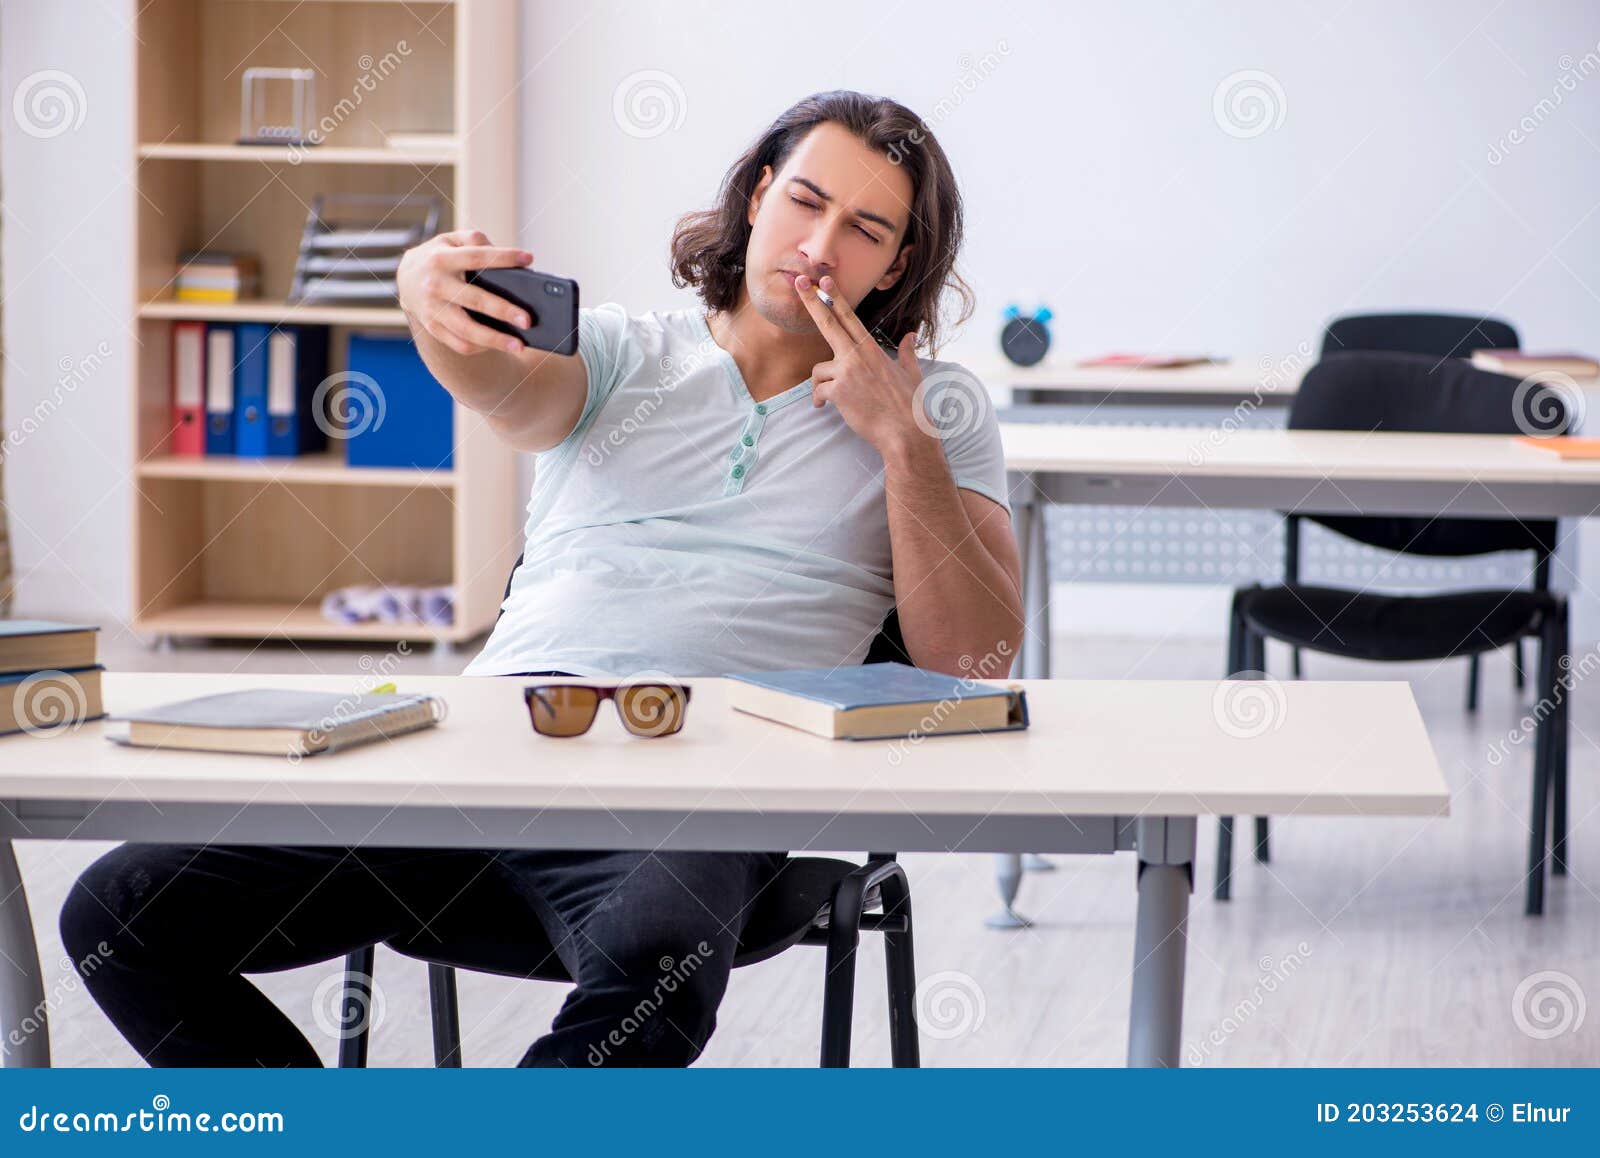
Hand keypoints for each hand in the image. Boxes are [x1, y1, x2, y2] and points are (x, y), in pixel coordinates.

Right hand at [397, 229, 533, 356]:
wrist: (407, 278)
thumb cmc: (440, 258)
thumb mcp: (451, 240)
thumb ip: (474, 240)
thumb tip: (504, 256)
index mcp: (442, 259)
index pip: (476, 257)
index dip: (503, 257)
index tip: (528, 259)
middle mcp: (435, 285)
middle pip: (474, 300)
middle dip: (503, 311)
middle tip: (528, 321)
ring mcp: (432, 309)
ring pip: (467, 330)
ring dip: (495, 340)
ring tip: (519, 345)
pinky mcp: (432, 327)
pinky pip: (460, 344)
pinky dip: (482, 347)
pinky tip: (499, 345)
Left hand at [795, 274, 935, 459]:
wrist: (905, 432)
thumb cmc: (909, 405)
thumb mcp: (911, 373)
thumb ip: (907, 351)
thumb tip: (911, 336)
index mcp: (872, 349)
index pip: (850, 317)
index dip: (835, 297)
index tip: (823, 281)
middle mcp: (857, 356)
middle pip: (828, 322)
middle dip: (811, 301)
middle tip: (799, 281)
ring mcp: (847, 372)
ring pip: (818, 370)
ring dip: (821, 384)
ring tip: (832, 398)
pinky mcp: (838, 392)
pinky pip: (818, 391)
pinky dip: (819, 400)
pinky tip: (825, 406)